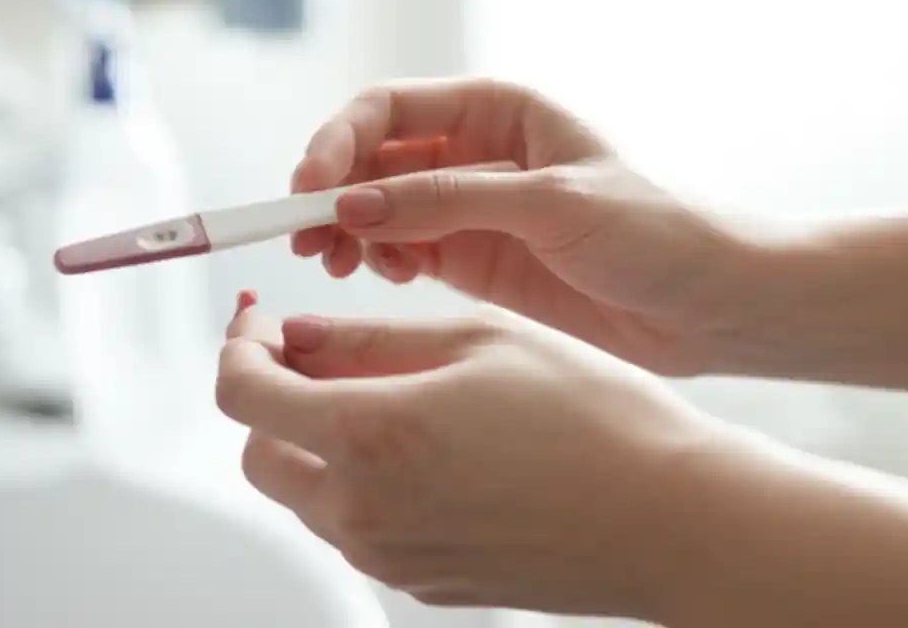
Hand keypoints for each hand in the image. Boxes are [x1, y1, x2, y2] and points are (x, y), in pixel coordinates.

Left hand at [219, 300, 721, 618]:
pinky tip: (424, 446)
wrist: (669, 519)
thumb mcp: (477, 339)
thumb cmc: (595, 419)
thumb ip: (367, 339)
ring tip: (386, 395)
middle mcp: (364, 510)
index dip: (238, 350)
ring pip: (304, 494)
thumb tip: (296, 335)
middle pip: (259, 454)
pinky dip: (360, 482)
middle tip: (316, 356)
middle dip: (271, 400)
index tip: (258, 326)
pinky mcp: (421, 582)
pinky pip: (357, 527)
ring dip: (315, 442)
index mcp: (370, 435)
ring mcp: (390, 557)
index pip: (242, 395)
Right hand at [291, 78, 743, 374]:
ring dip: (348, 232)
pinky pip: (402, 251)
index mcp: (498, 110)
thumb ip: (449, 201)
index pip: (389, 109)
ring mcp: (469, 209)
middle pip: (373, 160)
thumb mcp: (551, 203)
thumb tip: (352, 208)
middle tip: (308, 241)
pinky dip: (380, 261)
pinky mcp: (473, 260)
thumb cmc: (654, 231)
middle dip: (333, 195)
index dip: (339, 143)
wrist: (708, 305)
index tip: (311, 189)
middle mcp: (476, 153)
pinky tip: (387, 277)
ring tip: (337, 266)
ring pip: (378, 209)